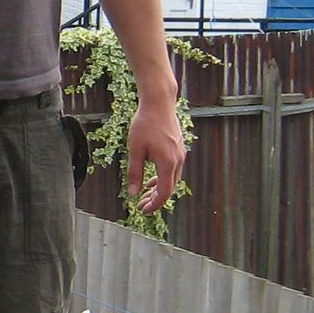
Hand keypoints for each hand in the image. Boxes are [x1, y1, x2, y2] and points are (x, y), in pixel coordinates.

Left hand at [127, 87, 183, 215]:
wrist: (159, 103)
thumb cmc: (145, 124)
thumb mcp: (135, 149)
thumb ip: (134, 172)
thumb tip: (133, 192)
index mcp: (168, 163)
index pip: (163, 193)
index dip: (154, 205)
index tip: (142, 210)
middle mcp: (178, 161)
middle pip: (169, 188)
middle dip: (155, 199)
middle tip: (141, 206)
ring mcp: (180, 154)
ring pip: (171, 179)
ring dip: (159, 189)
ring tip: (145, 194)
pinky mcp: (178, 149)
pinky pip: (172, 170)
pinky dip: (163, 178)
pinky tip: (151, 179)